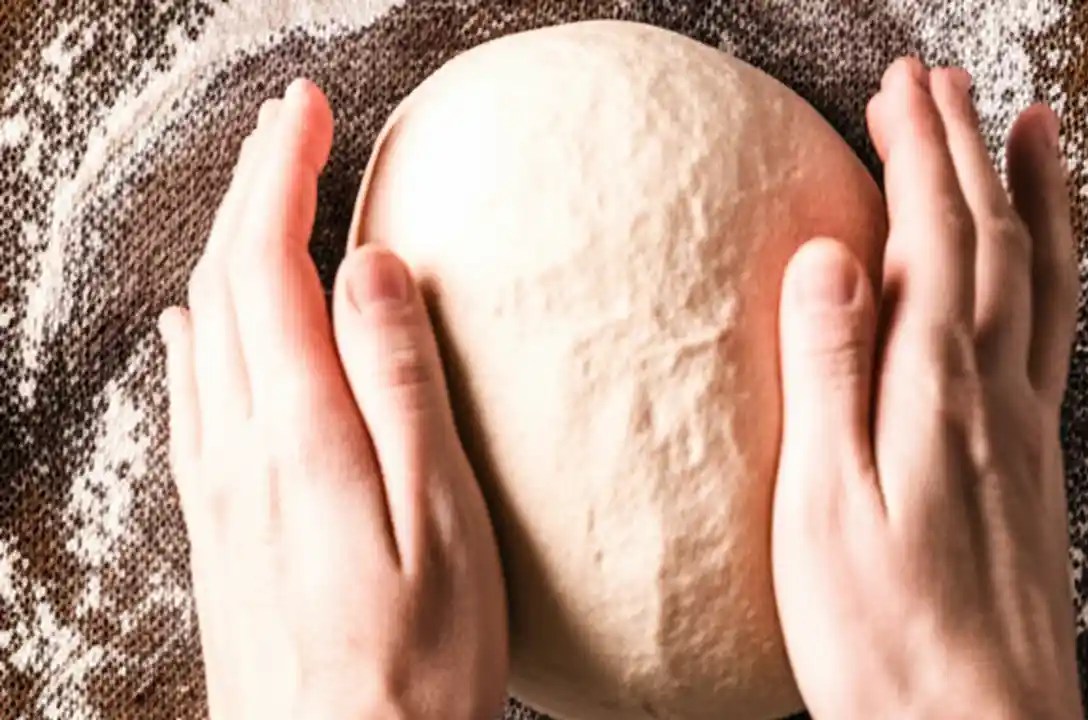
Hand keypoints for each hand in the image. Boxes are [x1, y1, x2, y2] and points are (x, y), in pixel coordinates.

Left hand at [159, 79, 507, 718]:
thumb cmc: (414, 666)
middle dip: (252, 186)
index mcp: (298, 435)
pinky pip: (193, 396)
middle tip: (292, 124)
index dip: (282, 172)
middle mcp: (238, 449)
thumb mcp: (439, 521)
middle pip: (224, 282)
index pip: (268, 264)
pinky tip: (200, 326)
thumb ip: (401, 386)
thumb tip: (372, 270)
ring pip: (202, 332)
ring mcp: (218, 489)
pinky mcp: (220, 525)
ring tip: (260, 196)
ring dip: (226, 246)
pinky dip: (201, 331)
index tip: (308, 109)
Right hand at [771, 58, 1081, 718]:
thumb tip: (833, 254)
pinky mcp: (1035, 465)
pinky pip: (1054, 333)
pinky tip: (1038, 269)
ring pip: (1041, 280)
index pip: (935, 237)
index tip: (901, 85)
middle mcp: (996, 394)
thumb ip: (829, 373)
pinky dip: (1053, 271)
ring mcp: (1027, 429)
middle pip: (992, 239)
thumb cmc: (883, 636)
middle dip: (966, 146)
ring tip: (1031, 128)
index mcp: (936, 392)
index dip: (920, 151)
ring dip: (1033, 193)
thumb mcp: (824, 506)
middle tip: (943, 80)